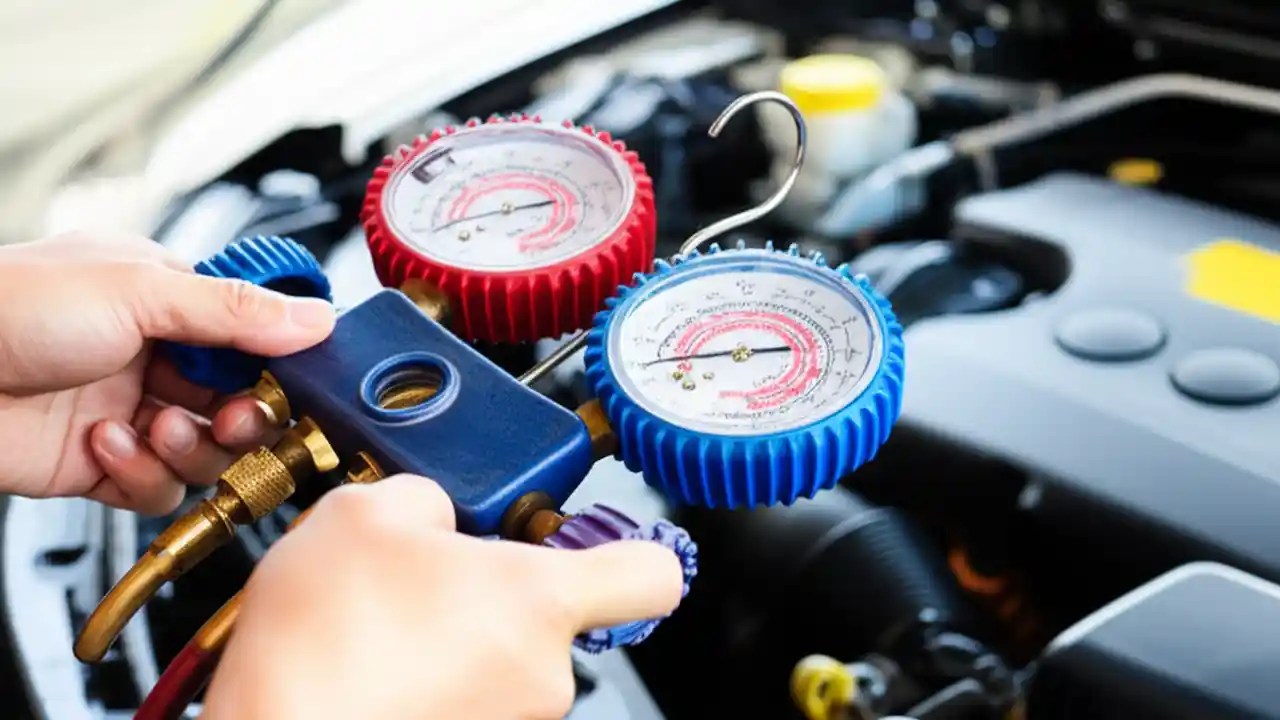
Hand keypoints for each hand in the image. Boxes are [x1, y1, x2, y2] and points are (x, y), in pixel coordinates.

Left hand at [0, 232, 334, 513]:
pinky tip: (107, 443)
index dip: (279, 367)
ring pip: (207, 454)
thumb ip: (234, 310)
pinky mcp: (102, 466)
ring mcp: (130, 411)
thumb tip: (316, 317)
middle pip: (242, 405)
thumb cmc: (9, 306)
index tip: (294, 384)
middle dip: (245, 418)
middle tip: (236, 419)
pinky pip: (158, 490)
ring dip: (188, 448)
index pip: (254, 338)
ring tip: (153, 428)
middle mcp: (154, 357)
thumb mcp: (139, 290)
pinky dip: (141, 474)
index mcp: (167, 301)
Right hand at [203, 476, 682, 719]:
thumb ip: (428, 499)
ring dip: (455, 635)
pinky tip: (376, 663)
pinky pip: (467, 698)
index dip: (637, 550)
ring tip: (383, 622)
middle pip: (552, 613)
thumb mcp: (365, 512)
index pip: (653, 575)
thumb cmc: (323, 644)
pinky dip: (430, 678)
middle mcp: (542, 670)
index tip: (601, 540)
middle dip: (494, 589)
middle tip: (431, 575)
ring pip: (503, 657)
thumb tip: (435, 515)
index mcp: (540, 598)